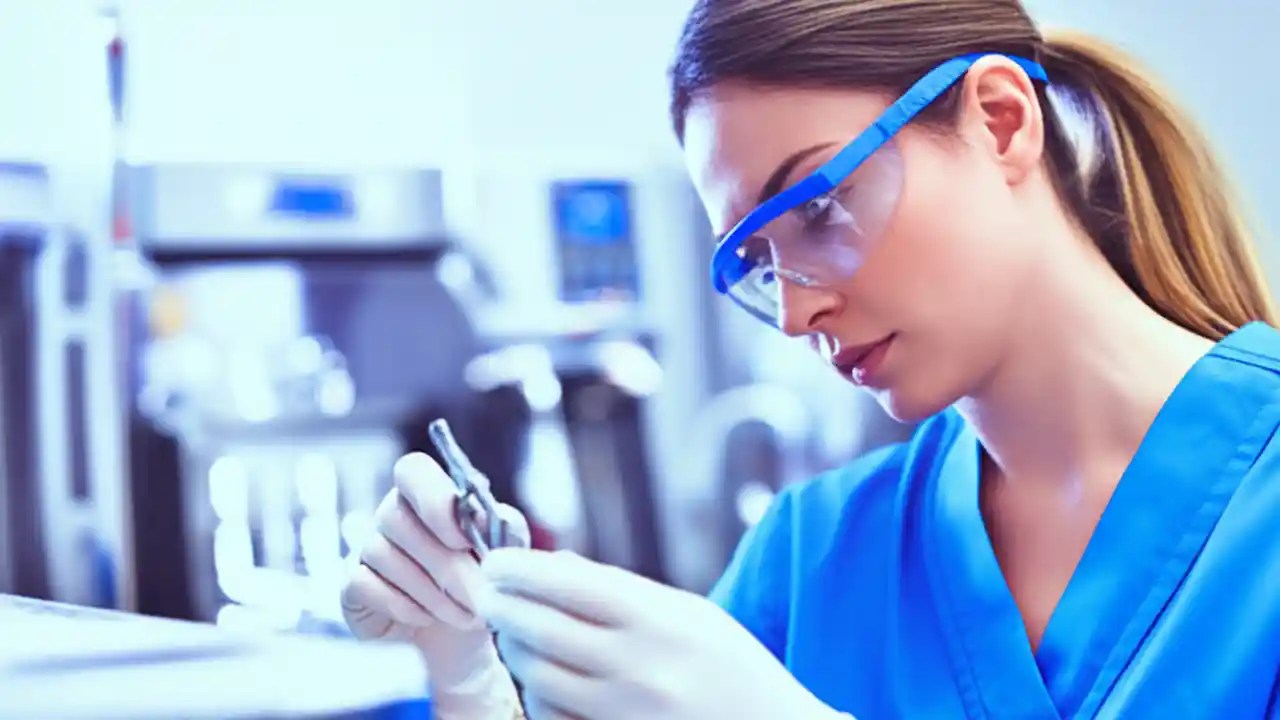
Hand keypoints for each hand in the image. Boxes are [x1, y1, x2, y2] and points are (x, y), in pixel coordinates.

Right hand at [341, 452, 527, 717]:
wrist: (465, 631)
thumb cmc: (484, 577)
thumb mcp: (505, 550)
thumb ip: (503, 526)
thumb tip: (486, 518)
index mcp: (429, 493)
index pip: (412, 470)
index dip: (433, 501)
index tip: (463, 540)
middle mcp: (392, 513)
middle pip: (397, 519)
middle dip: (445, 566)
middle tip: (478, 598)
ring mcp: (366, 549)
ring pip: (383, 556)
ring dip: (431, 592)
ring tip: (464, 614)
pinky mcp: (351, 586)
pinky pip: (362, 585)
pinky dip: (400, 606)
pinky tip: (425, 618)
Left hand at [478, 549, 849, 719]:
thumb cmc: (733, 668)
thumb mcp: (690, 613)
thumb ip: (624, 591)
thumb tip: (555, 565)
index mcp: (659, 619)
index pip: (569, 583)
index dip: (522, 570)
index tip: (496, 563)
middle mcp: (639, 667)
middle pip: (540, 630)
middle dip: (502, 608)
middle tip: (488, 596)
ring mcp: (627, 713)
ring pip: (538, 678)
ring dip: (515, 652)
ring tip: (514, 636)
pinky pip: (554, 719)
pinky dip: (539, 697)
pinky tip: (542, 681)